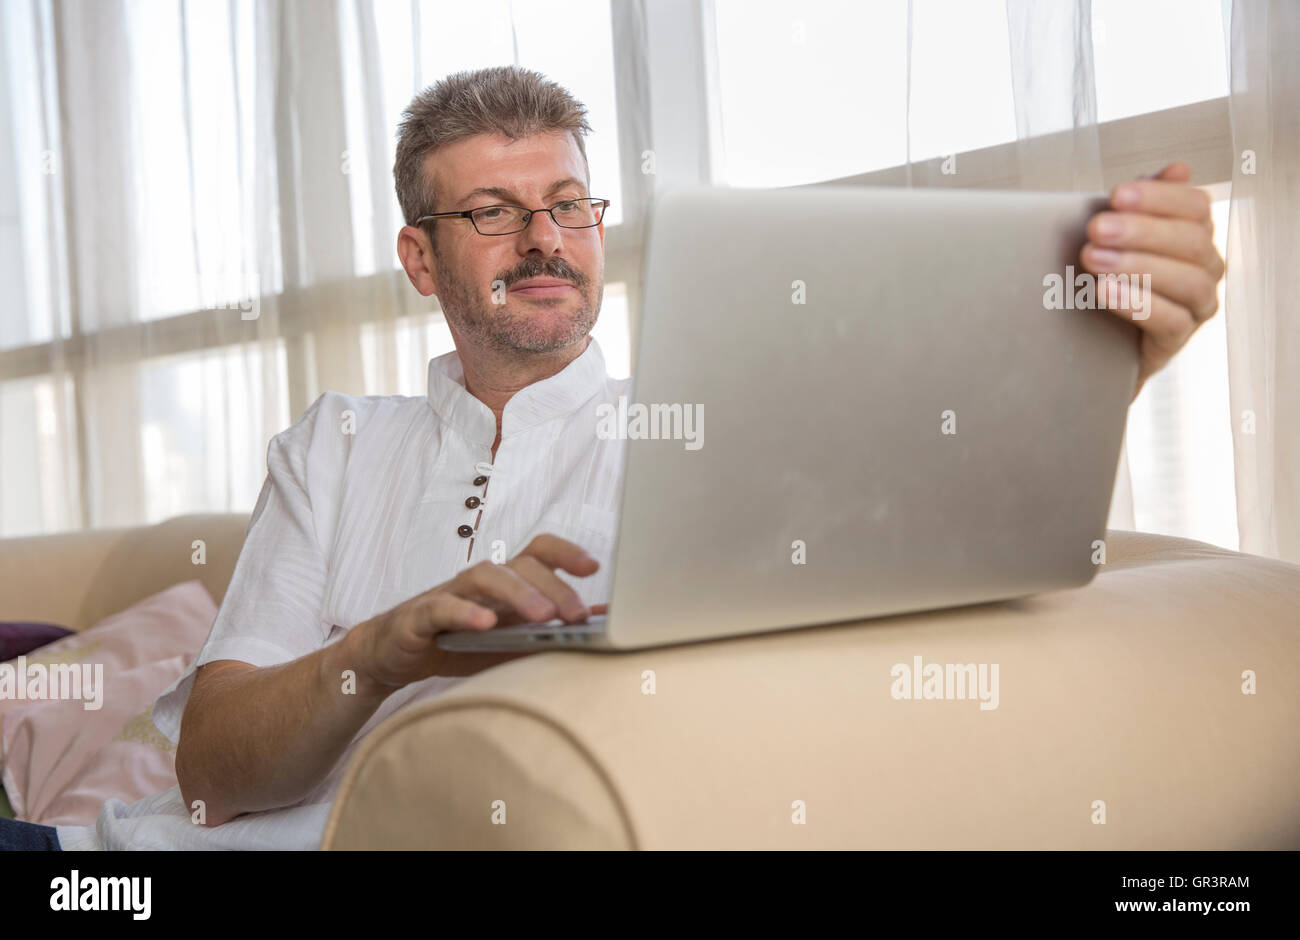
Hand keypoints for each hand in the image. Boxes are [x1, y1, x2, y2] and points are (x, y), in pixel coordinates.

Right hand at [351, 534, 599, 686]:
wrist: (392, 656)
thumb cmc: (457, 643)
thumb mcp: (510, 642)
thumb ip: (551, 632)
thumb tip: (603, 623)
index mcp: (506, 582)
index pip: (539, 551)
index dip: (567, 552)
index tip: (595, 568)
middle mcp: (480, 580)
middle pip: (522, 564)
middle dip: (554, 586)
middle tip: (578, 615)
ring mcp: (449, 594)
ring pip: (486, 577)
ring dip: (519, 594)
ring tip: (543, 617)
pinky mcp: (419, 616)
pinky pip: (443, 607)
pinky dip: (466, 612)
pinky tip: (486, 624)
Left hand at [1078, 162, 1225, 399]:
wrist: (1094, 337)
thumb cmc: (1110, 273)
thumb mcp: (1118, 234)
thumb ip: (1141, 203)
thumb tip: (1178, 168)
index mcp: (1197, 233)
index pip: (1196, 206)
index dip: (1160, 197)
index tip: (1117, 194)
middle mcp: (1207, 267)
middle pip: (1190, 242)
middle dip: (1141, 232)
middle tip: (1097, 228)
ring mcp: (1198, 305)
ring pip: (1187, 282)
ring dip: (1138, 266)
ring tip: (1094, 259)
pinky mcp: (1178, 340)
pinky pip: (1171, 321)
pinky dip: (1138, 304)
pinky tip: (1106, 291)